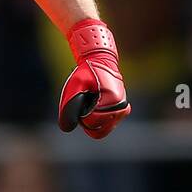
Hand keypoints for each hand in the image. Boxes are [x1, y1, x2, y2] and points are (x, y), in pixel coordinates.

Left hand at [58, 18, 130, 138]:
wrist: (102, 61)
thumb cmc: (87, 72)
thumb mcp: (74, 85)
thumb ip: (68, 106)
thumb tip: (67, 127)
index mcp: (112, 99)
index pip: (91, 122)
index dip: (80, 114)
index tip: (81, 98)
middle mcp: (122, 107)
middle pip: (97, 130)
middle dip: (86, 120)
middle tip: (84, 103)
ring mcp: (124, 110)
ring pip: (102, 130)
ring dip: (92, 120)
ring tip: (90, 102)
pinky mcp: (124, 112)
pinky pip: (107, 126)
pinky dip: (99, 120)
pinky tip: (96, 105)